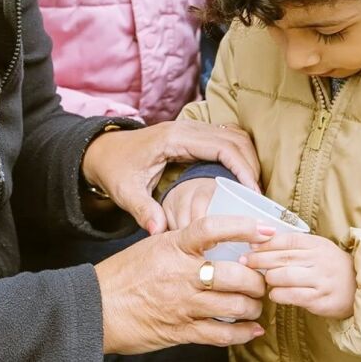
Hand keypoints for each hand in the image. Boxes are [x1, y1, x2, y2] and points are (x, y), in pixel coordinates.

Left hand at [82, 120, 258, 235]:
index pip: (221, 146)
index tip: (254, 191)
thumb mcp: (125, 192)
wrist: (101, 152)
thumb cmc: (114, 170)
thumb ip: (143, 210)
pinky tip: (241, 179)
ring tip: (254, 189)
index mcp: (174, 139)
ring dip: (248, 159)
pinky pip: (225, 139)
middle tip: (259, 195)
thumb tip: (159, 232)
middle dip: (252, 165)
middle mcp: (186, 129)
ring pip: (233, 135)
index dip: (242, 167)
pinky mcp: (192, 135)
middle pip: (234, 138)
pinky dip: (239, 156)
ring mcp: (190, 129)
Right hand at [95, 215, 274, 353]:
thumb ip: (182, 242)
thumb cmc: (122, 276)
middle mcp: (181, 274)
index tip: (268, 231)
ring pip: (234, 305)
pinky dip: (242, 333)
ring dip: (254, 306)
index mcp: (172, 246)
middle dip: (258, 279)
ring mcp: (182, 304)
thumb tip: (213, 237)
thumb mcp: (151, 247)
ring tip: (256, 305)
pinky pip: (220, 334)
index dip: (244, 228)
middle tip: (263, 280)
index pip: (214, 229)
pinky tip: (251, 330)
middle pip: (235, 274)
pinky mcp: (180, 331)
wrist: (95, 310)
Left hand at [245, 232, 354, 319]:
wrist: (359, 289)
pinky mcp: (321, 300)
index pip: (286, 241)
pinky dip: (278, 295)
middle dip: (259, 260)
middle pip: (282, 258)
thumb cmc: (331, 268)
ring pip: (284, 277)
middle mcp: (320, 261)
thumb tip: (256, 243)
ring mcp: (322, 281)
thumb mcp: (317, 250)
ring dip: (269, 279)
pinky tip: (275, 294)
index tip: (249, 248)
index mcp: (318, 245)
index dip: (265, 244)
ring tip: (265, 280)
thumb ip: (291, 247)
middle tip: (246, 263)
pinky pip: (292, 296)